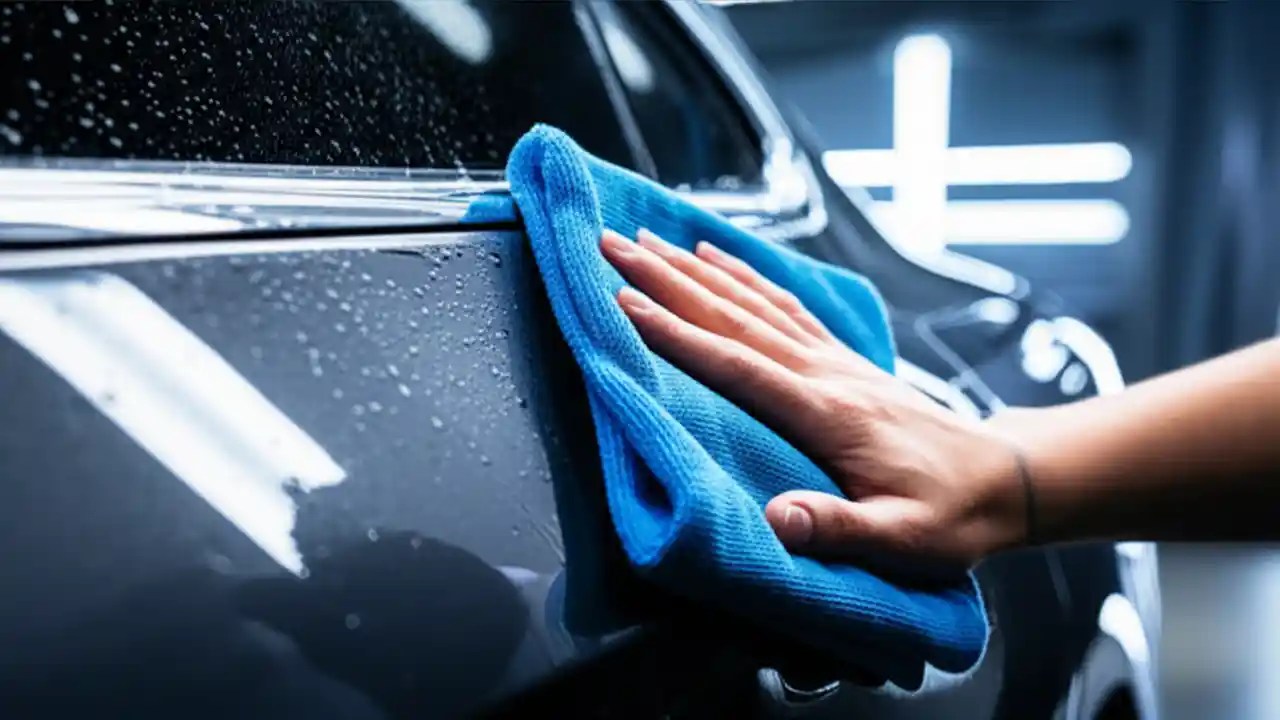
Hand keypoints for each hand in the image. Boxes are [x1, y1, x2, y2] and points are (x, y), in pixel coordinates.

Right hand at [600, 229, 1027, 575]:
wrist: (1003, 480)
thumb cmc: (950, 514)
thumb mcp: (902, 539)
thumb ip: (839, 528)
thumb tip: (776, 519)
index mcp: (827, 414)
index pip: (737, 364)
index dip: (677, 335)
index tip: (625, 304)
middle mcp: (824, 372)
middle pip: (731, 316)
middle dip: (667, 279)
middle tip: (612, 246)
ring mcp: (833, 359)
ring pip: (751, 301)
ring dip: (694, 269)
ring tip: (646, 240)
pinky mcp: (840, 358)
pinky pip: (783, 304)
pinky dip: (744, 275)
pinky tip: (716, 255)